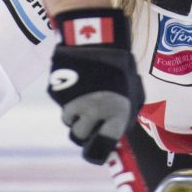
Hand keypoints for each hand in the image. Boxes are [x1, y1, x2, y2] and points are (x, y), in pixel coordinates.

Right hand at [47, 8, 143, 163]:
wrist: (95, 38)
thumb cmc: (120, 68)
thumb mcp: (134, 94)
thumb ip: (126, 118)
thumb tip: (116, 138)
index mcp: (115, 115)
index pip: (101, 148)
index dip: (98, 153)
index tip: (98, 153)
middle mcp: (92, 112)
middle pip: (80, 138)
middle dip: (85, 131)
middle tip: (92, 117)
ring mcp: (71, 102)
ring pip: (69, 122)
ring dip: (76, 115)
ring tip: (86, 95)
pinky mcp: (57, 92)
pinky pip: (61, 104)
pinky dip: (67, 99)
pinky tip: (78, 83)